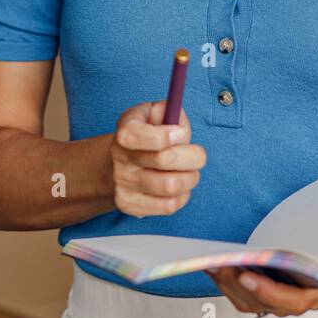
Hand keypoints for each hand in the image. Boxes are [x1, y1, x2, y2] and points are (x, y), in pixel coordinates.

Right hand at [111, 100, 205, 217]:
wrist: (119, 166)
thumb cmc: (146, 136)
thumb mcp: (153, 115)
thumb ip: (168, 112)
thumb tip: (175, 117)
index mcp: (125, 132)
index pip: (135, 135)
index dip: (164, 135)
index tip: (181, 133)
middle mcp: (120, 158)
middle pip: (164, 160)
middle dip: (192, 156)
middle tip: (197, 154)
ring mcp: (123, 184)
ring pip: (171, 185)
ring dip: (191, 177)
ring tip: (190, 171)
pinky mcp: (130, 205)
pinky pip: (169, 205)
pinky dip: (183, 195)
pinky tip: (179, 186)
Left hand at [206, 266, 317, 317]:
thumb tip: (304, 227)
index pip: (291, 300)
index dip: (266, 291)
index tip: (245, 276)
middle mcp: (300, 301)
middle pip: (262, 303)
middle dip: (236, 283)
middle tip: (218, 264)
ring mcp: (283, 302)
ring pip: (249, 302)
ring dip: (227, 283)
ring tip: (211, 263)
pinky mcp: (267, 297)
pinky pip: (244, 297)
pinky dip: (228, 283)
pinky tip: (216, 267)